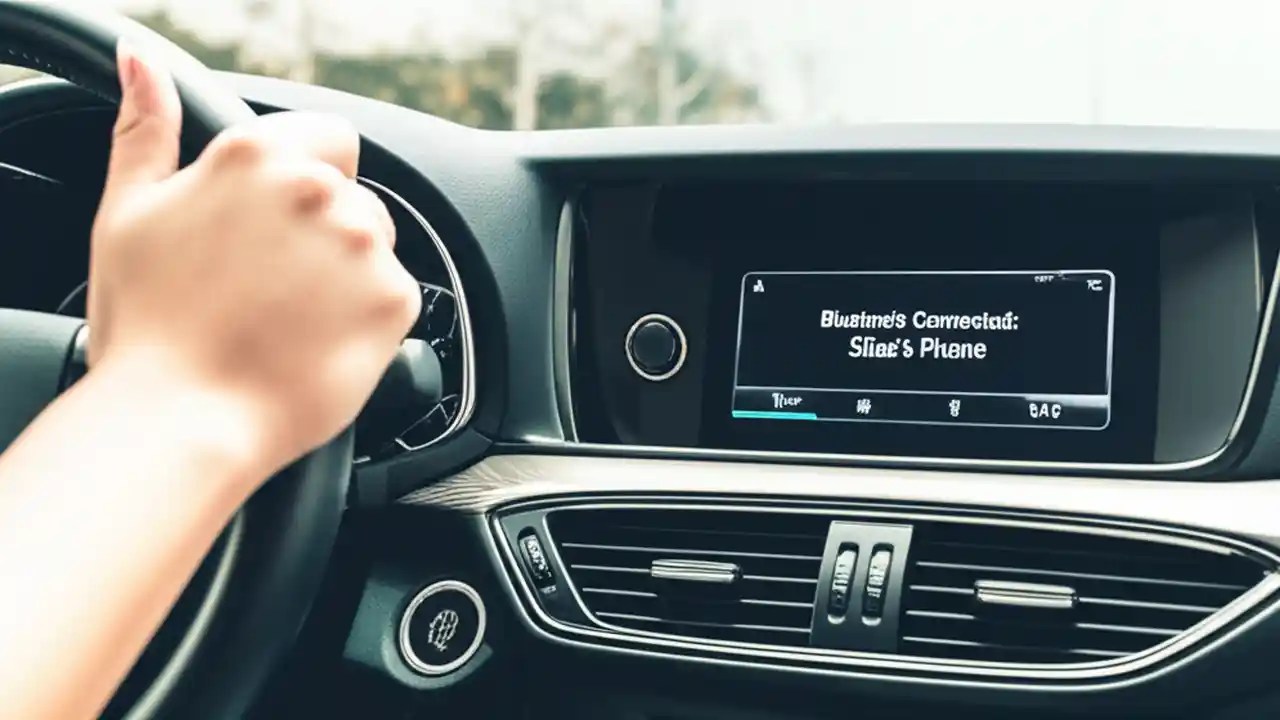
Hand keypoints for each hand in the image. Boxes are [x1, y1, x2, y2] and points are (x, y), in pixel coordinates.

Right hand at [87, 43, 420, 476]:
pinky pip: (395, 297)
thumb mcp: (128, 212)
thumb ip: (148, 130)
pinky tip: (316, 343)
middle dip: (324, 232)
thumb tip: (144, 65)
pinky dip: (367, 320)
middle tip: (271, 285)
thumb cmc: (150, 327)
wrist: (184, 421)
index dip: (305, 181)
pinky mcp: (395, 298)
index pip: (326, 140)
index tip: (276, 227)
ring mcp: (362, 243)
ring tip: (290, 318)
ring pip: (376, 245)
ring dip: (348, 273)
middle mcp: (317, 188)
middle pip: (352, 196)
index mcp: (256, 155)